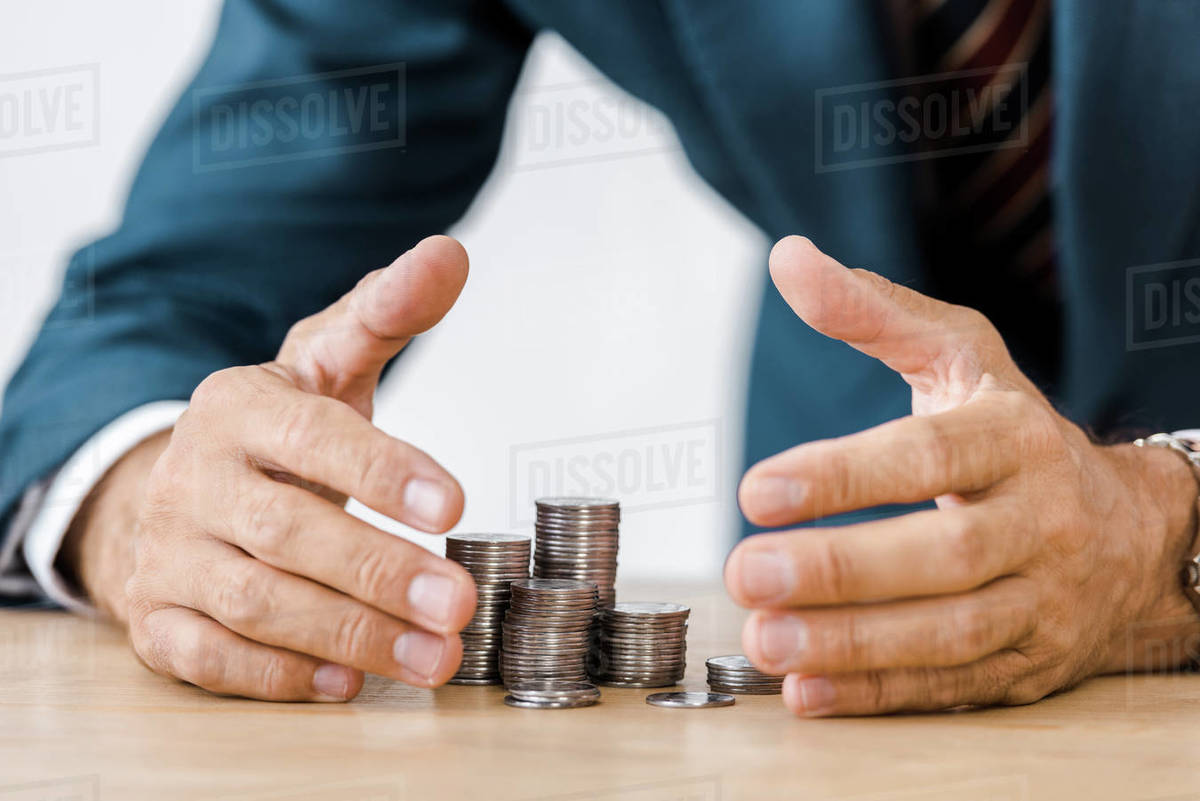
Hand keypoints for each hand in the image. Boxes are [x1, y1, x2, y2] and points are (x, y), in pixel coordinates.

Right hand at [62, 236, 477, 700]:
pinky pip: (210, 657)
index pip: (310, 435)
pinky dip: (279, 675)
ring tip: (434, 654)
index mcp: (237, 406)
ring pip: (254, 603)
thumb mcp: (325, 363)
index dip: (380, 469)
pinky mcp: (157, 619)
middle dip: (379, 571)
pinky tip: (348, 681)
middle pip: (286, 531)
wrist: (176, 489)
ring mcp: (169, 553)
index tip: (452, 503)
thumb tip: (448, 255)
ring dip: (351, 634)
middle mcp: (194, 478)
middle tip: (459, 602)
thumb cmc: (277, 431)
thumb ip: (387, 314)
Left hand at [724, 236, 1199, 715]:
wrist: (1133, 527)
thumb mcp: (960, 356)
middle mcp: (1040, 521)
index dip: (844, 475)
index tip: (754, 491)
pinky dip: (880, 694)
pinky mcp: (1032, 664)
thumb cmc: (1014, 430)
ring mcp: (1044, 600)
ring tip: (765, 640)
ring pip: (952, 632)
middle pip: (944, 554)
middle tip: (745, 572)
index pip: (929, 456)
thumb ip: (872, 312)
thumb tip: (786, 259)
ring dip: (852, 644)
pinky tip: (807, 694)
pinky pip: (955, 685)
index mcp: (1015, 437)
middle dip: (841, 569)